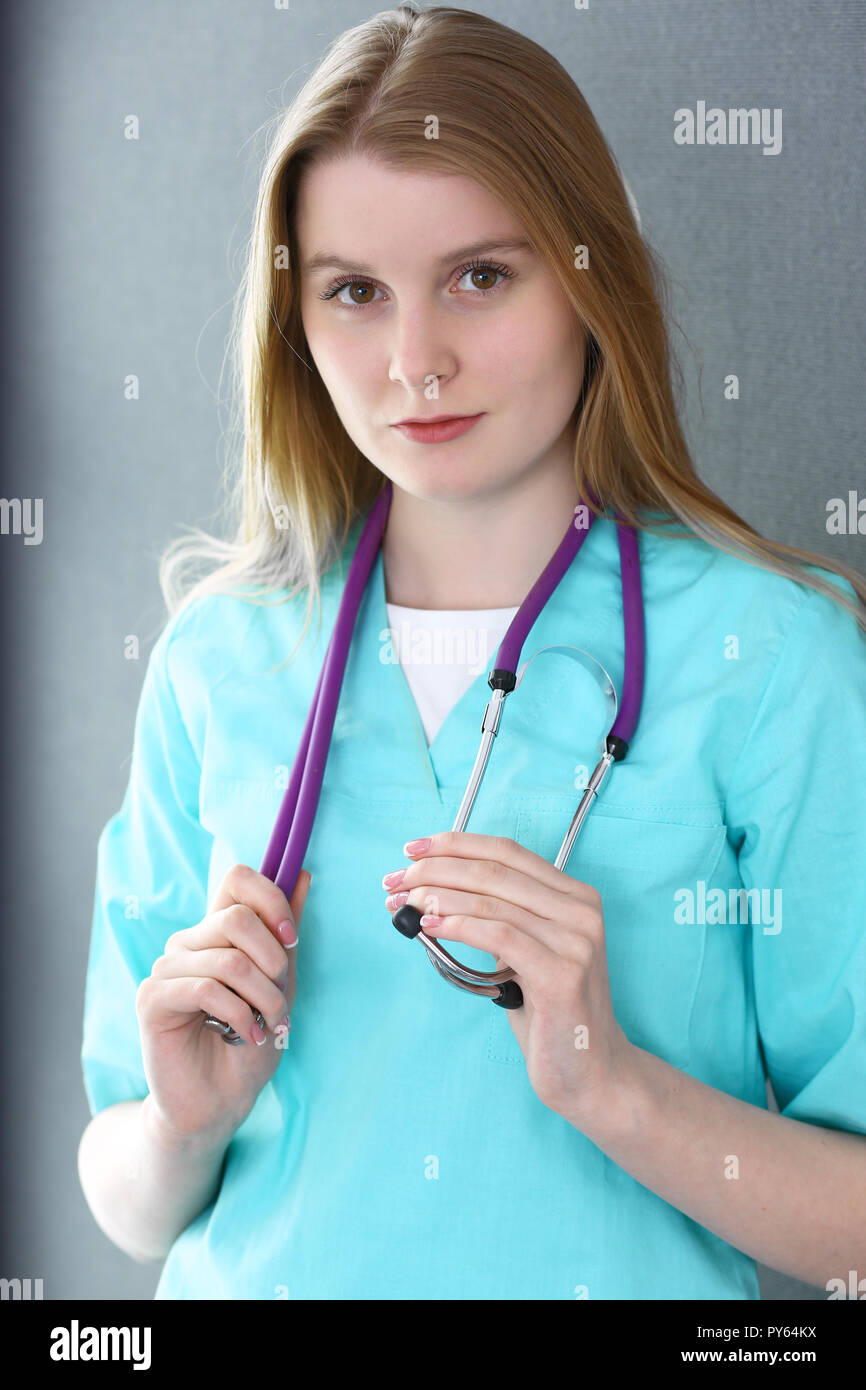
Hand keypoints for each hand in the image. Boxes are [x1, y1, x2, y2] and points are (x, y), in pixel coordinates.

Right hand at [136, 863, 311, 1144]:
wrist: (221, 1101)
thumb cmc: (251, 1041)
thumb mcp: (281, 982)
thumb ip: (286, 930)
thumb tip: (301, 872)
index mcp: (216, 930)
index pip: (237, 878)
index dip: (271, 899)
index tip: (291, 938)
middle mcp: (187, 941)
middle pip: (237, 917)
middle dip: (274, 962)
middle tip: (279, 1000)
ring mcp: (166, 967)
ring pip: (229, 959)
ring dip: (264, 998)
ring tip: (269, 1024)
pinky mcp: (152, 998)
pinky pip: (206, 989)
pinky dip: (239, 1015)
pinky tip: (246, 1035)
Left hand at [382, 831, 634, 1127]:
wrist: (592, 1073)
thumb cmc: (551, 1014)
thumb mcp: (524, 954)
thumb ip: (496, 919)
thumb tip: (427, 894)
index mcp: (574, 896)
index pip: (506, 851)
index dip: (455, 844)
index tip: (412, 849)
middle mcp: (581, 910)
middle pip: (494, 870)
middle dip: (435, 869)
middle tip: (393, 881)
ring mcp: (577, 941)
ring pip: (492, 900)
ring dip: (437, 896)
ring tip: (402, 904)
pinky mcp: (563, 974)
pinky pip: (500, 936)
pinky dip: (458, 926)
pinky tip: (430, 926)